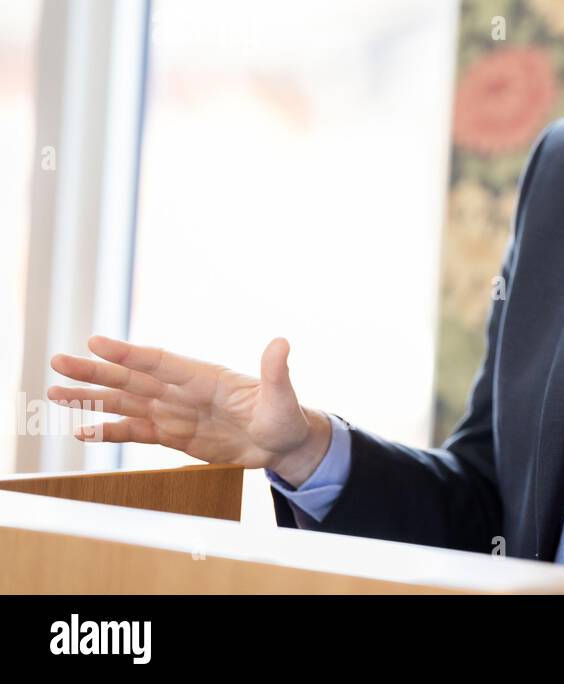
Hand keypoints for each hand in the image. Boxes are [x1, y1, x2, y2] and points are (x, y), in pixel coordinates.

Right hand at [47, 336, 332, 486]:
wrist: (284, 444)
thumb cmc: (286, 416)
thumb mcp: (283, 397)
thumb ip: (276, 372)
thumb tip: (282, 342)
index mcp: (206, 377)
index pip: (162, 362)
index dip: (130, 354)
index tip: (97, 343)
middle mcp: (184, 391)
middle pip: (133, 379)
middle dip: (96, 372)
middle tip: (58, 362)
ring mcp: (176, 412)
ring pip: (126, 402)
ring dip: (92, 398)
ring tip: (55, 392)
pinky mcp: (174, 435)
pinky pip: (136, 431)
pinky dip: (110, 430)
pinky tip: (83, 431)